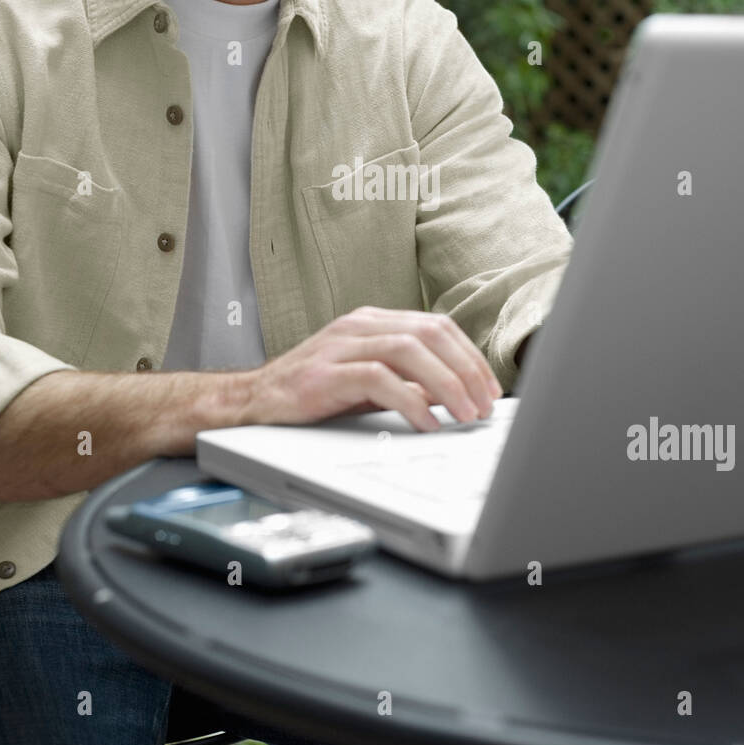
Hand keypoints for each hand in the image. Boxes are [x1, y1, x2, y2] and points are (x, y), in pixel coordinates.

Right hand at [245, 305, 502, 431]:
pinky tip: (427, 422)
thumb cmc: (313, 392)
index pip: (436, 326)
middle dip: (466, 369)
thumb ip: (408, 380)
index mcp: (373, 322)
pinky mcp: (326, 373)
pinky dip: (411, 400)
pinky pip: (379, 379)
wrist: (252, 400)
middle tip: (486, 404)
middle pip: (429, 332)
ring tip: (465, 414)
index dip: (469, 356)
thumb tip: (457, 395)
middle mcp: (359, 326)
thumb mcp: (369, 382)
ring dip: (447, 384)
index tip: (490, 387)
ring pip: (409, 350)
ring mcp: (341, 346)